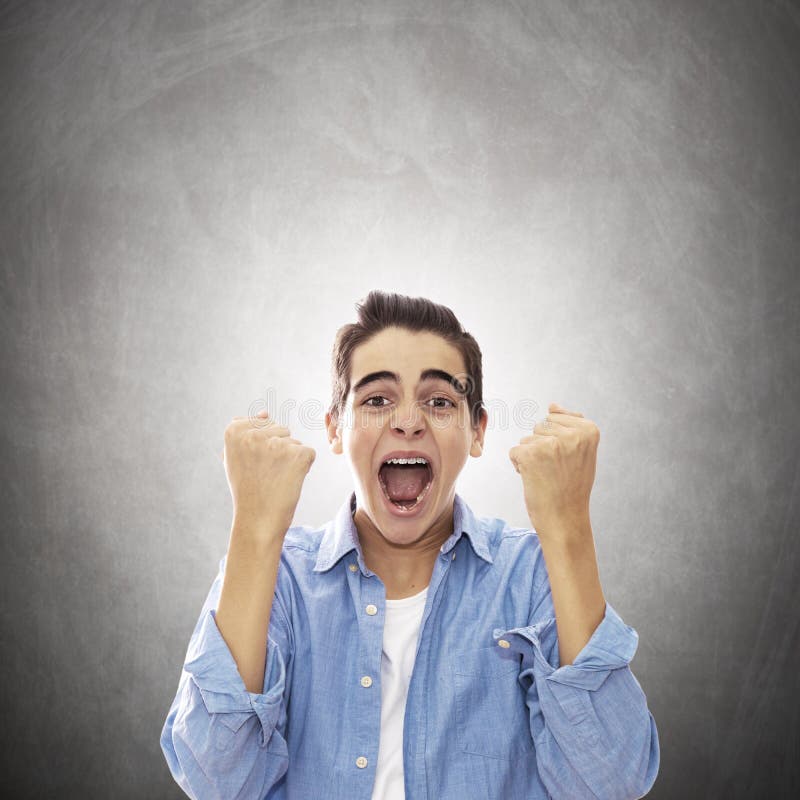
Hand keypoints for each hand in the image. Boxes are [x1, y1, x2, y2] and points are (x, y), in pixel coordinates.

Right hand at [222, 409, 315, 533]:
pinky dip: (303, 468)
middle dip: (277, 451)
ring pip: (294, 442)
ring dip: (290, 459)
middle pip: (280, 430)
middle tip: (265, 475)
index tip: (253, 465)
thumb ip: (246, 432)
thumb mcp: (236, 458)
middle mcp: (254, 434)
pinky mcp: (298, 455)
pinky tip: (289, 482)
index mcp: (233, 430)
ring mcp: (277, 444)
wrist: (257, 521)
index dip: (261, 446)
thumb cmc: (247, 490)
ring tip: (275, 479)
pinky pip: (308, 453)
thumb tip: (264, 412)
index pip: (261, 422)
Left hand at [508, 402, 599, 538]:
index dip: (557, 440)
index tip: (568, 461)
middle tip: (556, 471)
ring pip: (527, 439)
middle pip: (541, 426)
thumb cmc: (571, 486)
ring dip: (531, 457)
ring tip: (547, 476)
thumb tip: (552, 405)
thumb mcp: (581, 453)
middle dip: (543, 446)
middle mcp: (572, 434)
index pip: (556, 417)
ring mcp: (551, 443)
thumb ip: (570, 426)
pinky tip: (534, 480)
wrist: (565, 520)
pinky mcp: (530, 455)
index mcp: (590, 429)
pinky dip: (519, 466)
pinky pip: (515, 451)